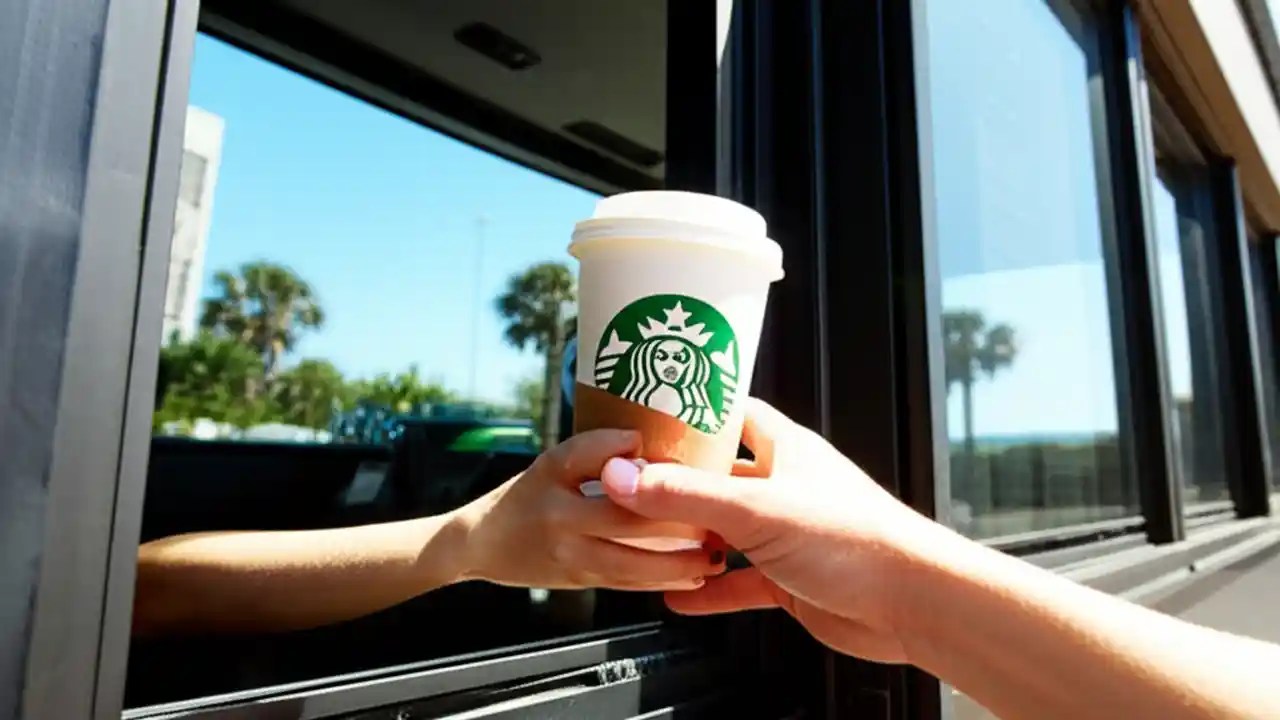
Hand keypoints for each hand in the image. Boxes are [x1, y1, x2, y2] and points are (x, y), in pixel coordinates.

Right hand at [456, 429, 725, 590]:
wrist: (479, 543)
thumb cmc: (526, 496)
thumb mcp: (554, 462)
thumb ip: (595, 452)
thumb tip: (643, 441)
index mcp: (552, 472)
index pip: (585, 453)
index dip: (619, 447)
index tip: (652, 442)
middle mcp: (557, 513)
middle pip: (622, 516)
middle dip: (674, 518)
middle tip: (715, 513)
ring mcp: (566, 551)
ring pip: (629, 560)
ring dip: (677, 560)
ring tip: (714, 554)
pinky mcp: (577, 578)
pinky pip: (624, 582)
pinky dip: (661, 580)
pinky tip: (693, 576)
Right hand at [600, 399, 942, 662]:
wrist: (912, 602)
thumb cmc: (858, 537)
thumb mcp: (756, 507)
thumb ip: (687, 494)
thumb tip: (625, 477)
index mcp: (783, 448)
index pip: (729, 413)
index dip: (689, 412)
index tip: (645, 415)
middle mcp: (784, 484)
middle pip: (718, 475)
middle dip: (676, 482)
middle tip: (628, 484)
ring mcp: (787, 532)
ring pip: (725, 530)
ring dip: (689, 538)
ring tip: (644, 540)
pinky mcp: (791, 577)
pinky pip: (740, 581)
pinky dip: (709, 590)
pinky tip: (680, 596)